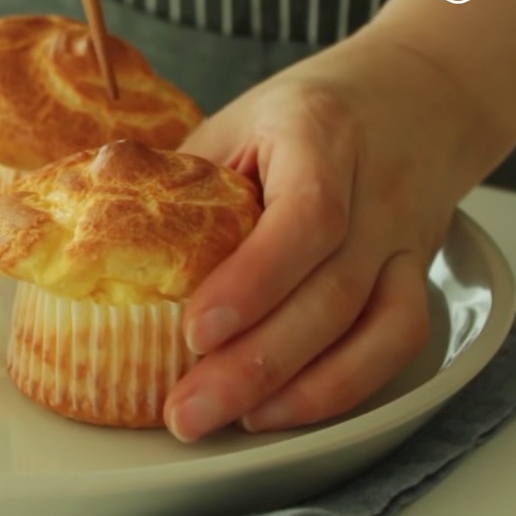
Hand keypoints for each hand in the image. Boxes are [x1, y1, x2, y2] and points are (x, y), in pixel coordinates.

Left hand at [163, 30, 483, 441]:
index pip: (304, 216)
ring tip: (227, 423)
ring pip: (373, 327)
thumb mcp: (237, 123)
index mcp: (320, 136)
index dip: (254, 280)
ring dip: (298, 390)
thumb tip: (98, 238)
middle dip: (256, 364)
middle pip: (331, 291)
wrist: (414, 93)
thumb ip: (184, 179)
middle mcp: (374, 192)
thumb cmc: (306, 113)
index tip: (196, 331)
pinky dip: (343, 386)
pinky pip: (397, 341)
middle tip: (188, 411)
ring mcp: (404, 237)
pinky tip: (283, 410)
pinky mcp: (418, 273)